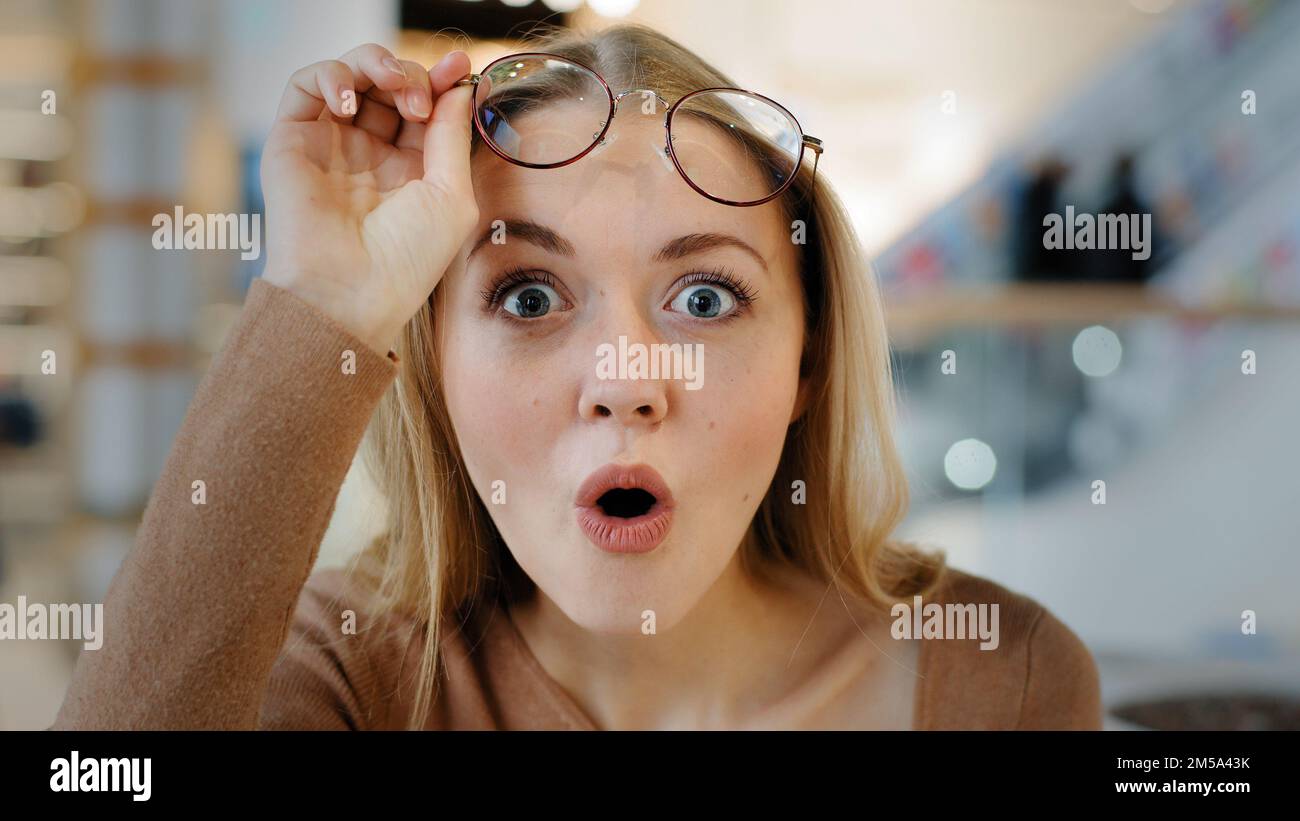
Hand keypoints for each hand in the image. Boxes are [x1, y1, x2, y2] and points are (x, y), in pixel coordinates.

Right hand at [260, 44, 478, 354]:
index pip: (424, 107)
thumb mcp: (451, 195)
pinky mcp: (292, 141)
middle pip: (388, 85)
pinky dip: (328, 76)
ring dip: (374, 65)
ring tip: (393, 88)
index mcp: (411, 169)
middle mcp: (370, 154)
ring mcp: (331, 145)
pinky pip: (303, 86)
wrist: (349, 292)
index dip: (440, 82)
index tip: (459, 67)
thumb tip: (458, 85)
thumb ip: (453, 135)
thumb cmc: (407, 259)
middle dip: (410, 75)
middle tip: (420, 97)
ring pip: (349, 75)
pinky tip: (348, 103)